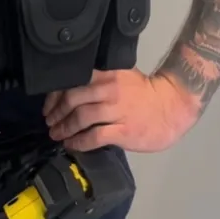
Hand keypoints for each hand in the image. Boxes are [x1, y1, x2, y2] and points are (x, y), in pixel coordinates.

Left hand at [43, 69, 200, 153]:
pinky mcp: (123, 131)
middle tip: (49, 122)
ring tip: (56, 134)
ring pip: (81, 118)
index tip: (48, 106)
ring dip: (64, 128)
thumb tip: (69, 90)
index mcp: (106, 74)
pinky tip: (71, 144)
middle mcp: (109, 90)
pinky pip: (94, 137)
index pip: (72, 81)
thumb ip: (97, 80)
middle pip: (73, 100)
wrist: (171, 107)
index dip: (55, 96)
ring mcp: (116, 111)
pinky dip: (78, 142)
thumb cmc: (143, 92)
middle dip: (56, 113)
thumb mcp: (120, 76)